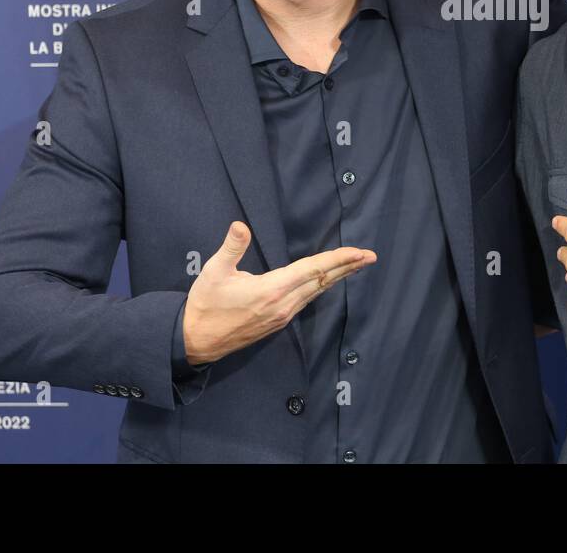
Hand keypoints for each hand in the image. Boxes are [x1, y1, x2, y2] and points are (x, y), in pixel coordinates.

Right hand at [183, 222, 375, 364]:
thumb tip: (240, 225)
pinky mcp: (278, 321)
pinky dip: (322, 287)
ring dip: (338, 276)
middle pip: (322, 281)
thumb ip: (232, 248)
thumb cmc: (205, 304)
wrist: (196, 341)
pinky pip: (307, 300)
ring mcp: (282, 315)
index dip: (338, 259)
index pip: (312, 270)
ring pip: (317, 292)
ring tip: (356, 265)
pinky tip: (328, 281)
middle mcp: (283, 304)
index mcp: (271, 289)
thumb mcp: (213, 272)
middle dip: (348, 267)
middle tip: (371, 256)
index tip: (359, 252)